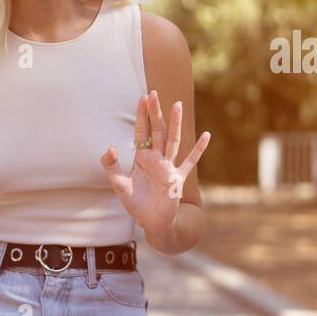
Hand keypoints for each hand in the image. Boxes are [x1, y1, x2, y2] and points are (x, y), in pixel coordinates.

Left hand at [99, 90, 209, 235]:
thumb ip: (111, 166)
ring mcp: (169, 166)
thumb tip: (110, 147)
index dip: (141, 116)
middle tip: (153, 93)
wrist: (151, 222)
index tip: (142, 98)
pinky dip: (198, 150)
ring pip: (173, 140)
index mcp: (142, 158)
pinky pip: (190, 162)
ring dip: (175, 123)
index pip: (142, 132)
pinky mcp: (178, 178)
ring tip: (177, 104)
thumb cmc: (136, 203)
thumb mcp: (119, 184)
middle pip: (157, 131)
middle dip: (155, 113)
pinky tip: (206, 135)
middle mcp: (156, 158)